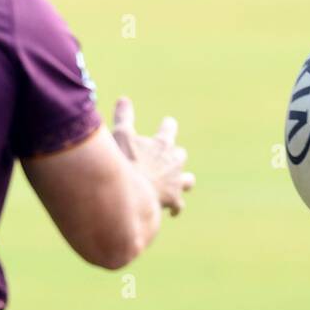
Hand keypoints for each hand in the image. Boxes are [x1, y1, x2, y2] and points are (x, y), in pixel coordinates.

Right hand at [112, 96, 194, 215]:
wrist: (132, 191)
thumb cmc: (125, 161)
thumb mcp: (121, 134)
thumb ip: (124, 116)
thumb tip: (124, 98)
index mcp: (163, 143)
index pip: (169, 128)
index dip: (167, 126)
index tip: (167, 124)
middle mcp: (174, 161)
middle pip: (180, 154)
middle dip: (175, 155)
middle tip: (167, 158)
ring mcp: (176, 181)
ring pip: (188, 180)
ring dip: (183, 181)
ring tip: (176, 185)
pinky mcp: (174, 200)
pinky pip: (178, 206)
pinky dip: (175, 208)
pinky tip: (171, 212)